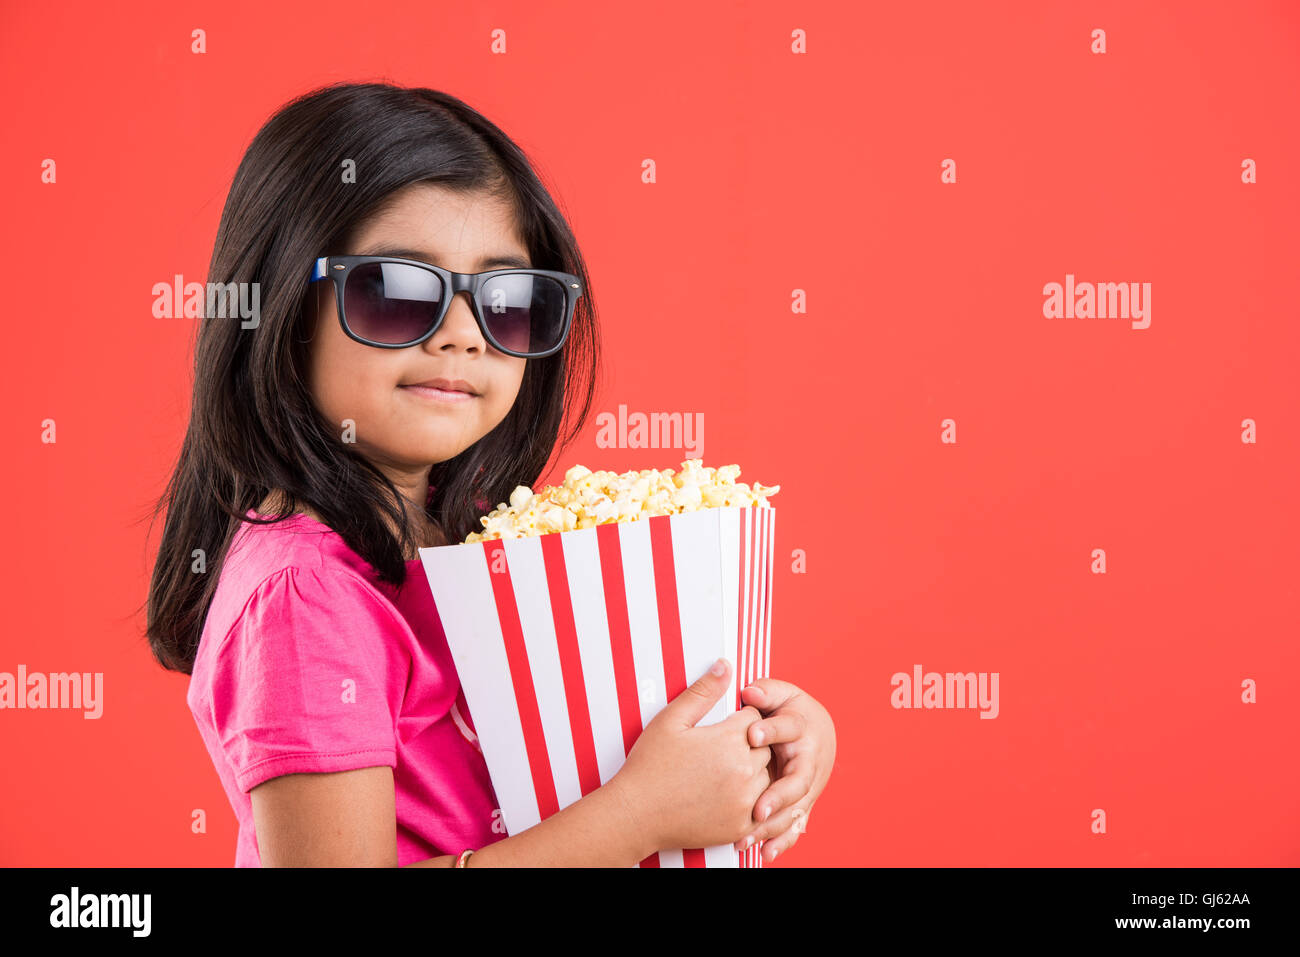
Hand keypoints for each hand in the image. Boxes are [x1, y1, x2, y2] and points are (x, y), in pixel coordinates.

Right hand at [611, 658, 771, 855]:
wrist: (636, 815)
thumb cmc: (650, 765)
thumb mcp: (671, 720)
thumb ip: (702, 691)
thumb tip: (725, 665)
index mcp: (729, 740)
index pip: (755, 717)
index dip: (741, 717)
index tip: (725, 725)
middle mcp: (743, 770)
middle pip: (766, 746)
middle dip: (751, 743)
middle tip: (725, 750)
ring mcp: (745, 800)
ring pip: (769, 776)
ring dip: (755, 771)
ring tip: (728, 773)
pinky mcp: (742, 825)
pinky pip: (763, 807)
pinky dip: (754, 800)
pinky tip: (732, 796)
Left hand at [732, 678, 834, 862]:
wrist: (817, 730)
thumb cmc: (791, 709)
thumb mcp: (782, 693)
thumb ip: (767, 690)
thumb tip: (750, 692)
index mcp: (803, 727)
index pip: (789, 727)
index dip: (771, 731)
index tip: (752, 734)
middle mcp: (810, 759)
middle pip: (798, 779)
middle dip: (779, 795)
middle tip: (758, 808)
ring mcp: (809, 784)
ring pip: (795, 808)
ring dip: (774, 824)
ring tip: (749, 836)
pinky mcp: (804, 801)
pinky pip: (795, 824)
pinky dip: (782, 840)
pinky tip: (766, 853)